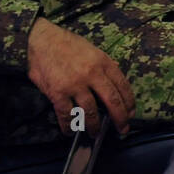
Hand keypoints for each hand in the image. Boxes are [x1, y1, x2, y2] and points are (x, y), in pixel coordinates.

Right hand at [27, 18, 134, 135]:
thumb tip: (116, 77)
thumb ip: (104, 65)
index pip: (122, 86)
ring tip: (94, 133)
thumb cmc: (68, 44)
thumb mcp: (93, 49)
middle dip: (119, 118)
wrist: (42, 39)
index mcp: (103, 62)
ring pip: (90, 112)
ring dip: (93, 126)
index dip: (129, 102)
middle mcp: (92, 74)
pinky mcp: (58, 93)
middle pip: (112, 101)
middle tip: (122, 130)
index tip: (130, 113)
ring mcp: (75, 85)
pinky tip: (70, 132)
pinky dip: (68, 126)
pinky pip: (66, 115)